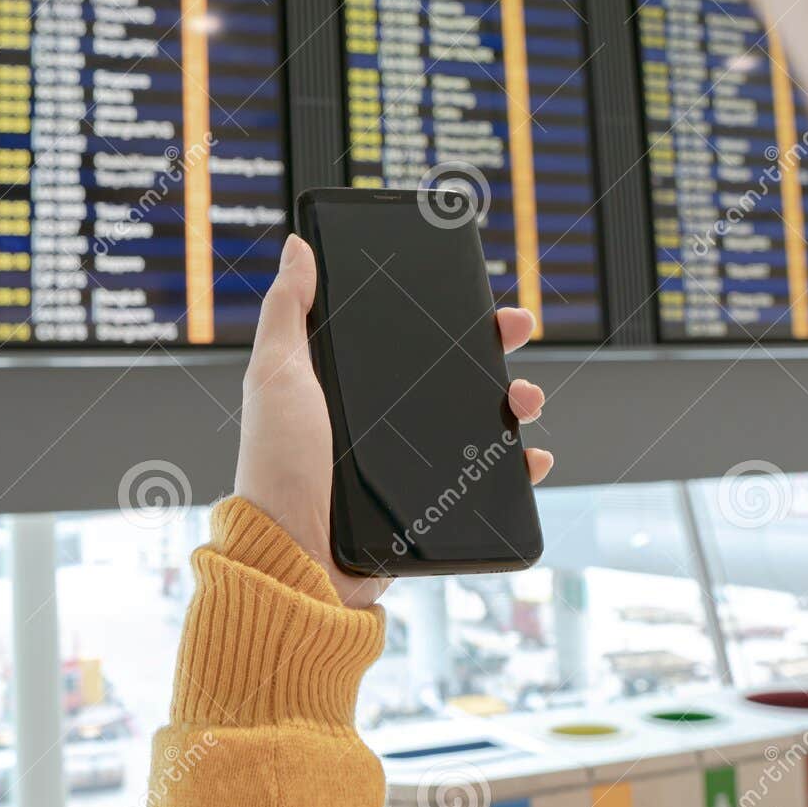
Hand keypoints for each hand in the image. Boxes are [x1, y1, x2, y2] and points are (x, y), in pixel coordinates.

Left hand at [234, 233, 554, 609]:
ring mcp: (405, 465)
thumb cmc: (276, 467)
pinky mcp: (426, 506)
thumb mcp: (276, 377)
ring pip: (476, 423)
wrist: (296, 558)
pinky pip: (482, 482)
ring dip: (513, 404)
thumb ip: (286, 312)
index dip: (445, 313)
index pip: (406, 338)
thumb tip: (297, 248)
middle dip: (492, 348)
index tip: (477, 294)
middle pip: (450, 374)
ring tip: (525, 400)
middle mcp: (379, 422)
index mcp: (346, 387)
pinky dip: (515, 468)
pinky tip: (531, 457)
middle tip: (516, 331)